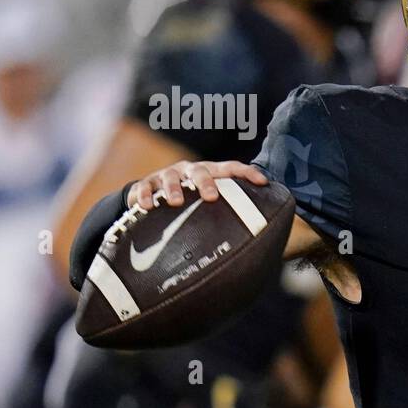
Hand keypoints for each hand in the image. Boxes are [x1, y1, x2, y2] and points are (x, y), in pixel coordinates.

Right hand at [129, 160, 267, 208]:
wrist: (152, 194)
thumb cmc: (189, 201)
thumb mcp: (208, 202)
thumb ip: (229, 212)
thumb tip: (258, 239)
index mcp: (209, 172)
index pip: (231, 168)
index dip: (248, 173)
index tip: (263, 182)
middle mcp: (189, 171)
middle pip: (200, 172)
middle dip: (206, 183)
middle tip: (211, 198)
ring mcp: (167, 175)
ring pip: (171, 178)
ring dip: (174, 189)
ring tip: (176, 202)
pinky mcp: (146, 184)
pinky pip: (144, 187)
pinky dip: (144, 196)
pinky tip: (146, 206)